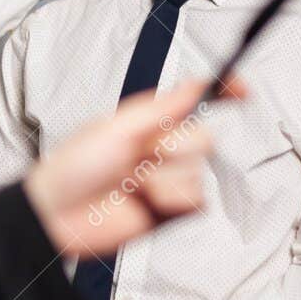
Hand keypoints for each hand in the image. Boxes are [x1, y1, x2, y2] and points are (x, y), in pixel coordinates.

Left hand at [22, 77, 240, 260]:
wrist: (58, 215)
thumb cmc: (73, 166)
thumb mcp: (116, 126)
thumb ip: (161, 107)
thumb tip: (195, 84)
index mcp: (148, 123)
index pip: (195, 102)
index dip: (222, 93)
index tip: (242, 91)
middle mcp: (160, 150)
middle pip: (204, 138)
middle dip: (177, 145)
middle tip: (143, 155)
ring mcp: (166, 181)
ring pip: (199, 172)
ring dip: (166, 178)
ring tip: (133, 184)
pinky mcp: (169, 211)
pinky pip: (196, 201)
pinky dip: (172, 200)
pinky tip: (145, 202)